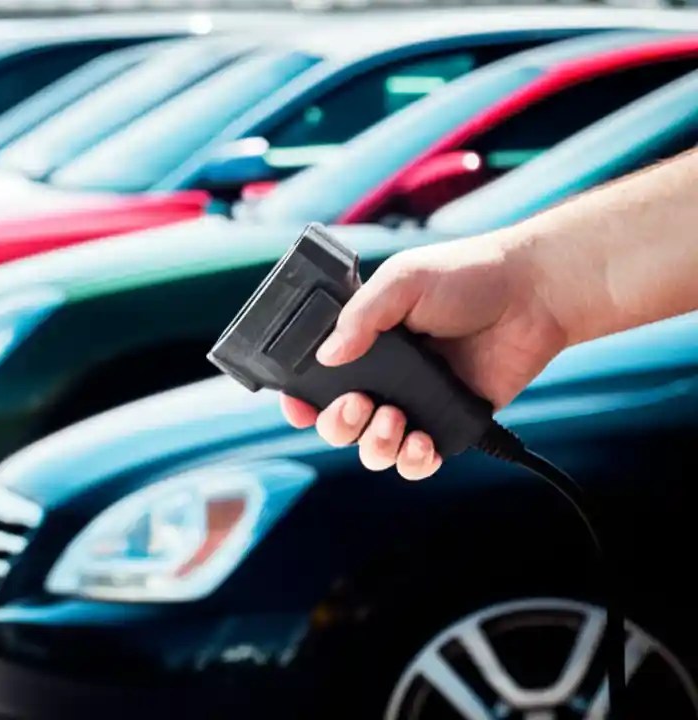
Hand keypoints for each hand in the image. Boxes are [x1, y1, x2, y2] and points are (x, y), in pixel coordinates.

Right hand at [281, 231, 569, 479]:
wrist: (533, 295)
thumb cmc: (468, 276)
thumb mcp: (402, 280)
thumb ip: (360, 316)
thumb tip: (326, 355)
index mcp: (364, 342)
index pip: (316, 381)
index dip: (301, 401)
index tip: (299, 407)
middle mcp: (384, 378)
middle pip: (339, 424)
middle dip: (338, 424)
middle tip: (359, 404)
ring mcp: (416, 404)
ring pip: (374, 450)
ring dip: (374, 444)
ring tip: (394, 420)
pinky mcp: (450, 424)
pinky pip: (418, 462)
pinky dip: (413, 460)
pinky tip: (423, 440)